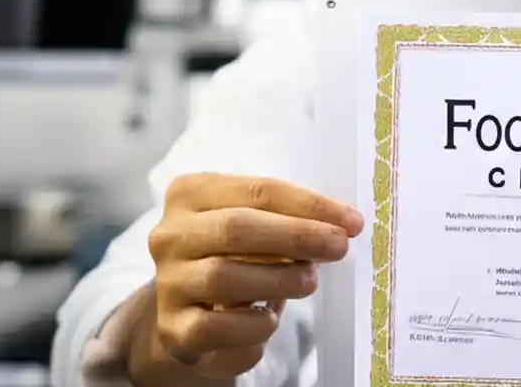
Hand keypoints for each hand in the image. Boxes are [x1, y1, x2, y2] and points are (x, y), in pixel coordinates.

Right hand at [141, 173, 363, 380]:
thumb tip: (344, 224)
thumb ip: (290, 217)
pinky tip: (270, 318)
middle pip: (237, 229)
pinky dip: (255, 325)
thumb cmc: (237, 257)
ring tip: (308, 282)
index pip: (258, 190)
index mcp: (190, 193)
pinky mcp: (173, 329)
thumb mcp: (258, 225)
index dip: (310, 205)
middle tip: (338, 247)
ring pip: (224, 277)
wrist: (194, 314)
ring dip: (280, 280)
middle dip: (298, 237)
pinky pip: (218, 327)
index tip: (351, 221)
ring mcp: (168, 283)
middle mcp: (170, 235)